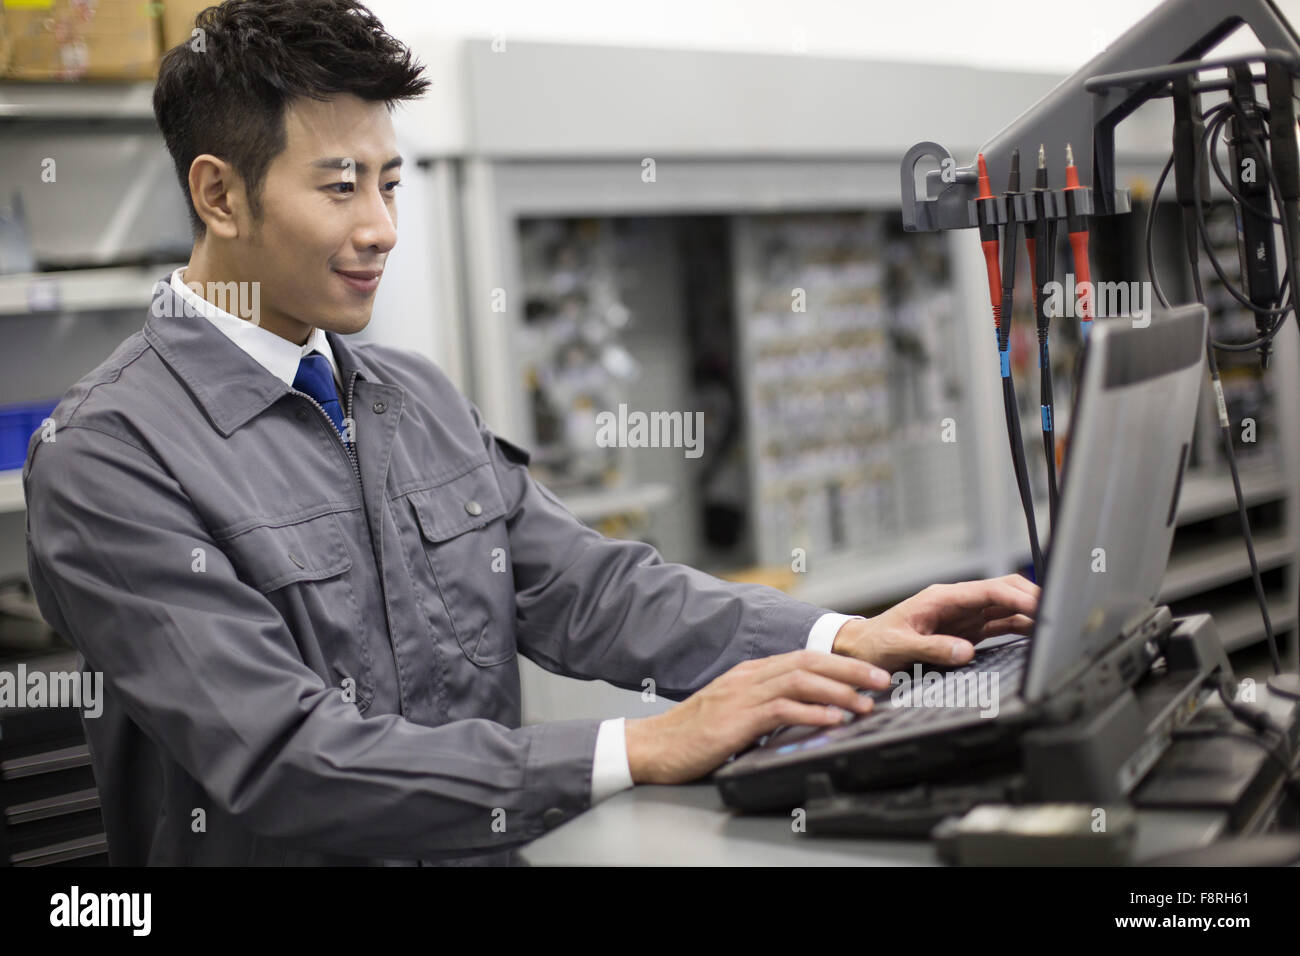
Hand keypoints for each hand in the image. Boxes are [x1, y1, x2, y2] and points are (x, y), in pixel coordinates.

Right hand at [624, 649, 892, 784]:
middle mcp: (749, 677)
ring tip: (865, 702)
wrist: (654, 746)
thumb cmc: (693, 734)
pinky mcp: (736, 718)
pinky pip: (781, 710)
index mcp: (750, 673)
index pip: (803, 658)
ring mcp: (742, 695)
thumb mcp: (736, 711)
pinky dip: (811, 713)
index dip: (840, 664)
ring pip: (800, 681)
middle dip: (850, 670)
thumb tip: (807, 709)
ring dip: (838, 691)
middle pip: (808, 663)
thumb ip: (767, 705)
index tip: (869, 674)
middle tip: (882, 680)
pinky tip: (832, 719)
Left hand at [831, 573, 1039, 671]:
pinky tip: (1035, 634)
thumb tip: (966, 651)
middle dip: (1032, 599)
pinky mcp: (965, 630)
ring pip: (1005, 607)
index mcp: (942, 598)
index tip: (1041, 605)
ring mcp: (963, 616)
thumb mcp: (898, 647)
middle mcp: (956, 602)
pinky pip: (998, 625)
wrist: (861, 649)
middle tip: (1058, 614)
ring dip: (1029, 614)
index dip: (1018, 596)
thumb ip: (931, 648)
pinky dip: (1018, 627)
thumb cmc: (875, 644)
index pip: (989, 591)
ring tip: (1054, 625)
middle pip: (1004, 592)